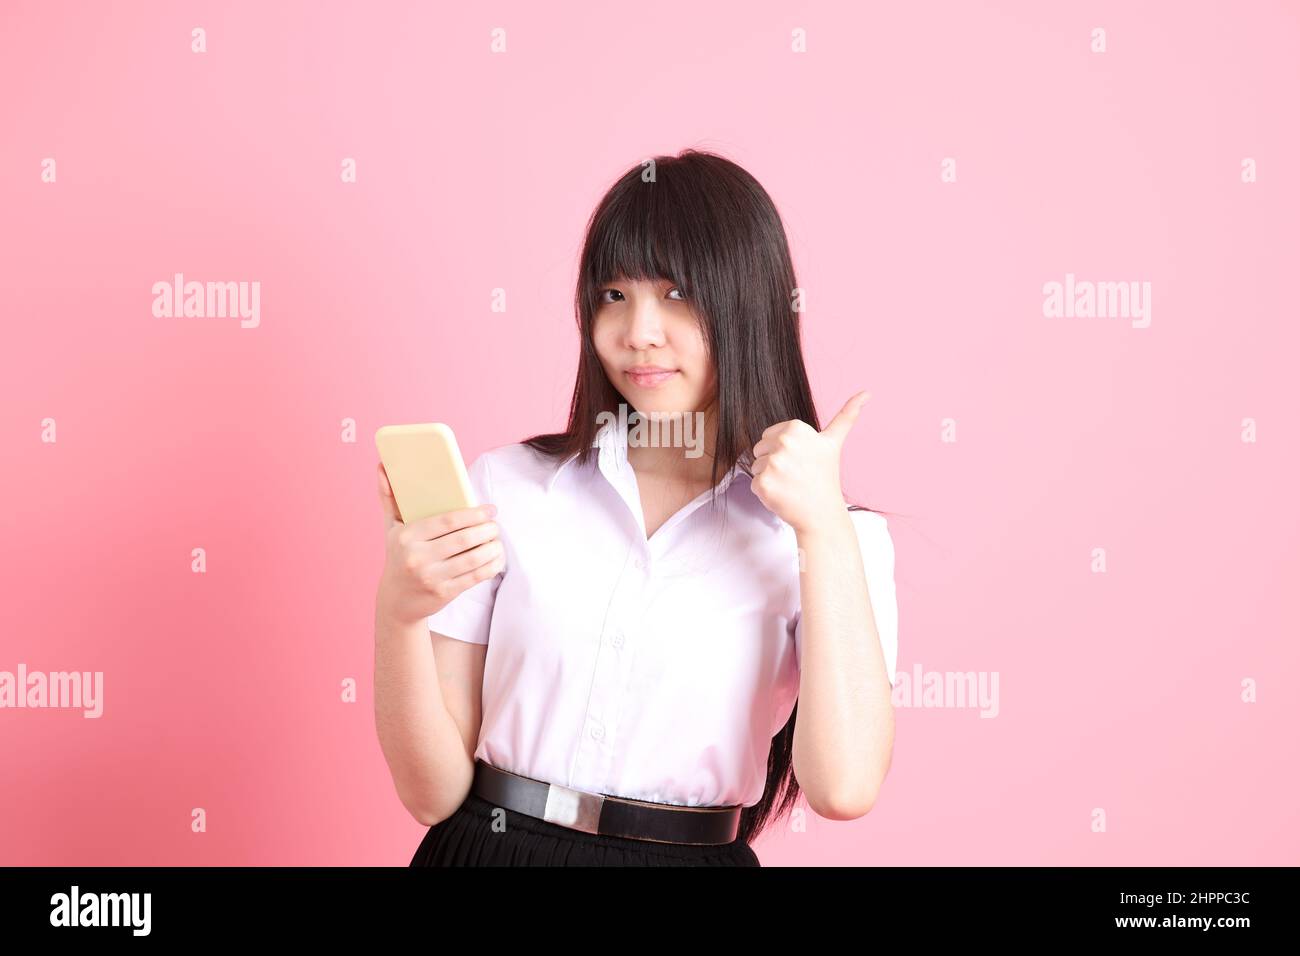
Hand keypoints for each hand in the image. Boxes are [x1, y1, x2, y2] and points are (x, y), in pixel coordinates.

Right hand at [375, 461, 504, 627]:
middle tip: (495, 524)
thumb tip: (382, 467)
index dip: (473, 514)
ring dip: (492, 547)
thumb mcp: (391, 529)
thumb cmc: (398, 556)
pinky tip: (496, 557)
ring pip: (473, 558)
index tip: (489, 509)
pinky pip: (476, 577)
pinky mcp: (444, 593)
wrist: (397, 601)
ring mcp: (431, 577)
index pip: (447, 521)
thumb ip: (389, 497)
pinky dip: (491, 566)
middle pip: (464, 538)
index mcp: (406, 536)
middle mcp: (417, 557)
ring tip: (497, 540)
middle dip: (487, 529)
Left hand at [749, 391, 868, 534]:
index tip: (800, 461)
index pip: (769, 436)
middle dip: (773, 462)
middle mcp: (784, 442)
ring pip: (755, 466)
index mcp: (795, 428)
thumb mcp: (834, 442)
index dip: (782, 450)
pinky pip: (753, 484)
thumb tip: (867, 392)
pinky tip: (783, 495)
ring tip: (790, 485)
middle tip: (795, 474)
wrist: (822, 513)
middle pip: (759, 449)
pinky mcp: (763, 483)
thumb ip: (847, 415)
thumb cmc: (825, 477)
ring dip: (768, 477)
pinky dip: (765, 492)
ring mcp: (773, 463)